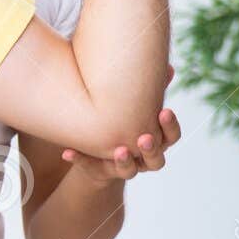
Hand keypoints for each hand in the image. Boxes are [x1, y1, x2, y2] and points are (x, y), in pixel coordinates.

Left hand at [60, 65, 180, 181]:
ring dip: (123, 161)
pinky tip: (67, 152)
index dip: (169, 126)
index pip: (172, 137)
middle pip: (156, 159)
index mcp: (156, 141)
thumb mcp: (136, 108)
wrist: (100, 155)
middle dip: (150, 148)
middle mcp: (143, 159)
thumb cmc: (124, 124)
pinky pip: (90, 168)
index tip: (165, 111)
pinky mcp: (99, 172)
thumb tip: (168, 66)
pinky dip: (79, 159)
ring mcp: (122, 169)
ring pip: (128, 171)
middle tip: (144, 137)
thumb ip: (150, 91)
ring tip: (118, 150)